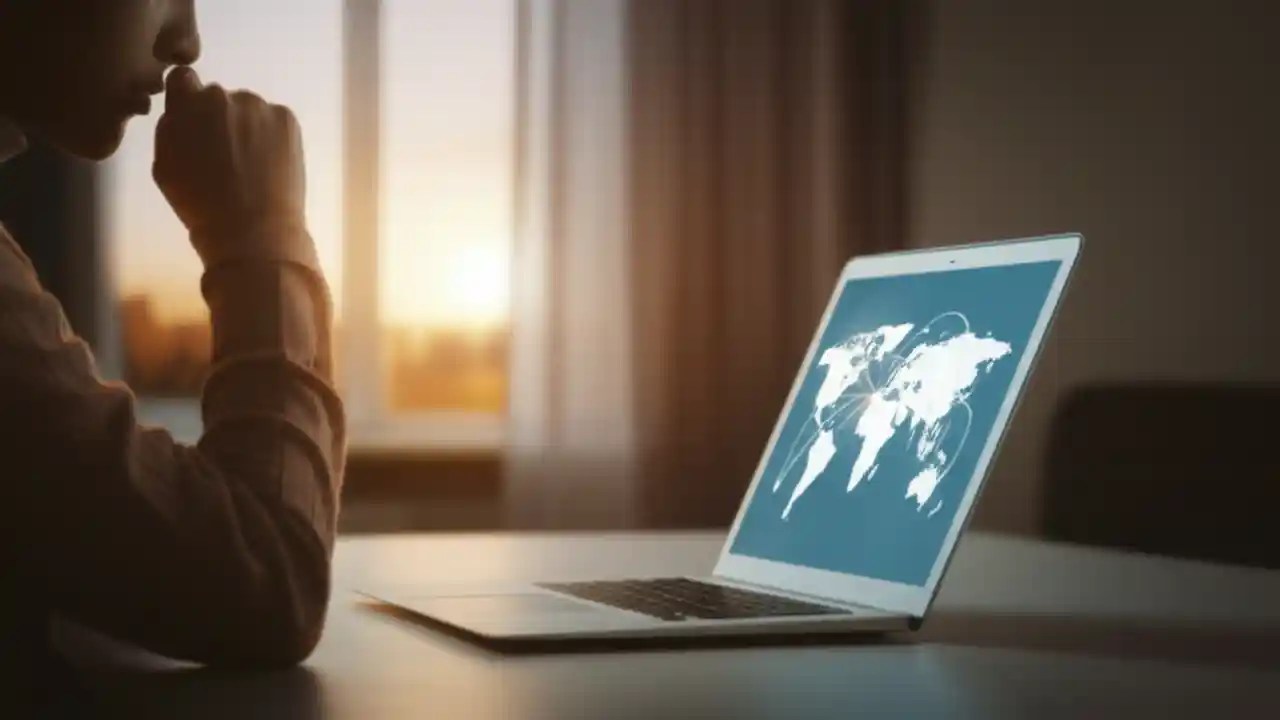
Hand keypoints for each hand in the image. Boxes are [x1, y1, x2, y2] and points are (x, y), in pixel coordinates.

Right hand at [152, 67, 306, 264]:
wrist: (251, 228)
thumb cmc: (199, 205)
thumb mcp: (165, 165)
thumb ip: (171, 128)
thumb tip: (182, 112)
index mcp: (185, 105)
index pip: (183, 79)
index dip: (189, 98)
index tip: (197, 121)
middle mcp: (221, 96)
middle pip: (219, 99)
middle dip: (220, 119)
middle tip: (227, 154)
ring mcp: (257, 105)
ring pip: (249, 110)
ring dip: (249, 127)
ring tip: (252, 164)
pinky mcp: (286, 118)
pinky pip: (275, 120)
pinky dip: (273, 136)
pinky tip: (271, 164)